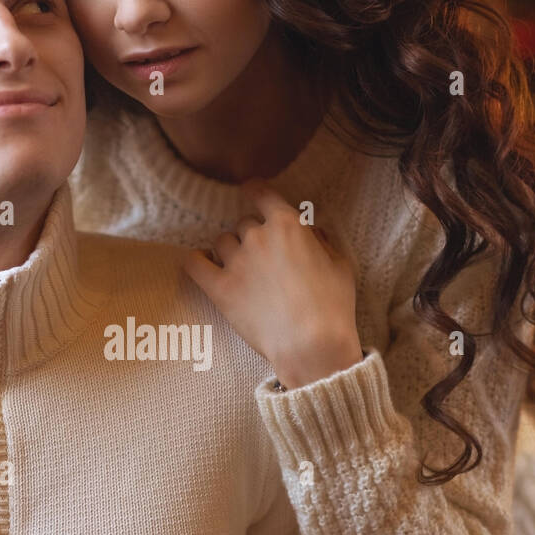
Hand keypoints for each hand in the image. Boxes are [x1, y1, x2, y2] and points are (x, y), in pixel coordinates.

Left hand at [182, 181, 362, 388]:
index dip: (254, 190)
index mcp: (287, 224)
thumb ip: (322, 241)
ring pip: (221, 242)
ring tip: (241, 268)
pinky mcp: (220, 288)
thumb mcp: (340, 265)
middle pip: (243, 224)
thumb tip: (311, 231)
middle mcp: (257, 236)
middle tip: (263, 258)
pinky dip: (196, 260)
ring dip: (229, 250)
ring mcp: (236, 262)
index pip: (261, 193)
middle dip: (252, 235)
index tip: (251, 191)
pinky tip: (200, 262)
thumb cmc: (332, 306)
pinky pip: (194, 264)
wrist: (312, 344)